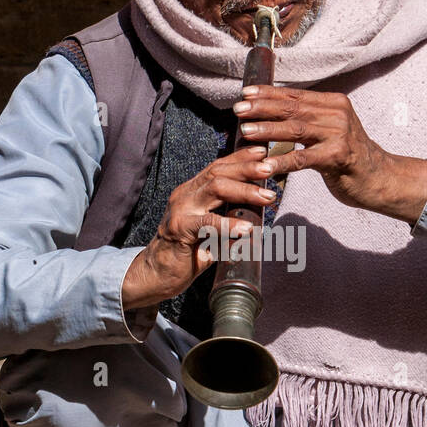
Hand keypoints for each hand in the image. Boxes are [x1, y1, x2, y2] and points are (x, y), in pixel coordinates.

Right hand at [122, 146, 276, 310]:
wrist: (156, 274)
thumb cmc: (186, 253)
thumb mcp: (210, 230)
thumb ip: (228, 217)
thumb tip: (259, 211)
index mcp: (192, 191)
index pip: (217, 167)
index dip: (240, 157)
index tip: (263, 152)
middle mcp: (185, 195)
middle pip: (218, 172)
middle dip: (247, 168)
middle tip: (271, 168)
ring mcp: (181, 210)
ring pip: (215, 188)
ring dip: (244, 191)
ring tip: (267, 197)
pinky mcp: (179, 229)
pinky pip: (208, 224)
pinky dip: (229, 225)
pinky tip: (247, 229)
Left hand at [233, 85, 426, 223]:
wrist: (380, 178)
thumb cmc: (349, 156)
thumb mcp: (331, 131)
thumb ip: (308, 120)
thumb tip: (272, 112)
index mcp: (333, 104)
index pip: (295, 95)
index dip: (268, 94)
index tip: (245, 93)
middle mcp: (337, 114)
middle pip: (292, 109)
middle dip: (262, 109)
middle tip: (238, 109)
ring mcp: (339, 135)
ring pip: (296, 130)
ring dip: (267, 131)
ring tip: (245, 132)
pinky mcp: (338, 157)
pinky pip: (304, 159)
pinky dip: (283, 161)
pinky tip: (265, 166)